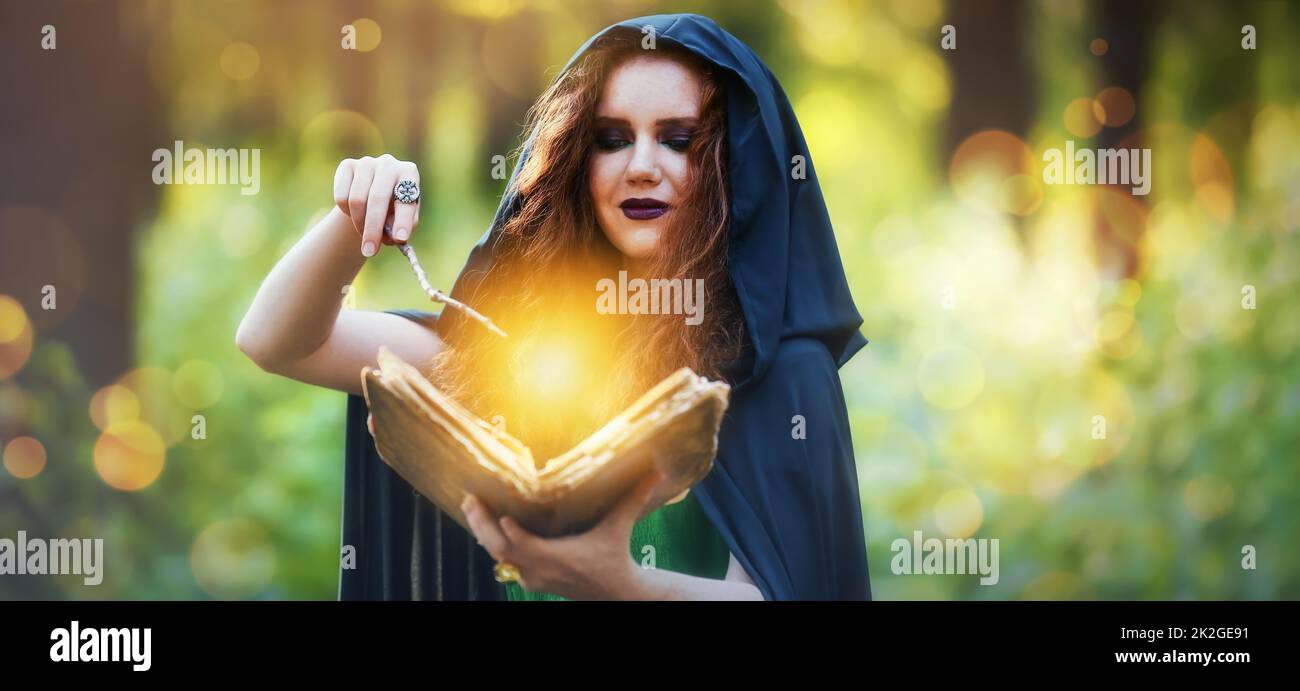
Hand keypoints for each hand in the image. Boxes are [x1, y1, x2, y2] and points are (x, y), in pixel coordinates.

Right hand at [332, 154, 420, 256]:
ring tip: (364, 233)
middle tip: (370, 251)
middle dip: (373, 229)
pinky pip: (341, 196)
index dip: (403, 220)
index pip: (406, 198)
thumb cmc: (393, 210)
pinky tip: (354, 214)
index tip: (400, 239)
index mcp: (409, 173)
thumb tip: (394, 235)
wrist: (371, 195)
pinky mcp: (346, 166)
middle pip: (377, 199)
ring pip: (356, 199)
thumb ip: (403, 226)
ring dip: (359, 224)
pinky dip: (346, 212)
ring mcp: (366, 162)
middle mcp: (388, 163)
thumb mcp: (404, 219)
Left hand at [461, 471, 665, 599]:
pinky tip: (486, 526)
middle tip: (470, 501)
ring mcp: (533, 577)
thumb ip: (634, 497)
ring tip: (471, 508)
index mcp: (559, 556)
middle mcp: (541, 569)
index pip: (528, 547)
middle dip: (482, 527)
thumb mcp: (620, 527)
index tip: (500, 515)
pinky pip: (505, 564)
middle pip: (502, 551)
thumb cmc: (615, 557)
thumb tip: (656, 470)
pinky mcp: (531, 581)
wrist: (615, 594)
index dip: (512, 533)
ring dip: (484, 535)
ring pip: (499, 558)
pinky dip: (494, 546)